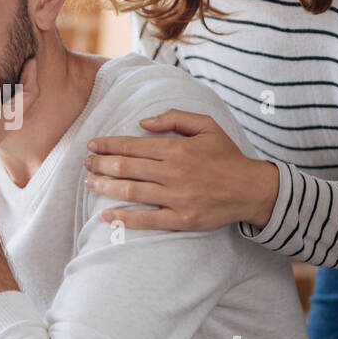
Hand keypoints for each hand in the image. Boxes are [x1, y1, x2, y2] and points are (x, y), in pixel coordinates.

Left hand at [82, 109, 278, 230]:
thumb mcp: (207, 125)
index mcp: (177, 149)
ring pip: (131, 191)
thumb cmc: (226, 156)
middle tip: (85, 162)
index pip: (133, 145)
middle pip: (126, 167)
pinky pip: (147, 219)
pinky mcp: (182, 219)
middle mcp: (173, 172)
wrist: (252, 189)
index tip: (92, 144)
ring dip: (105, 187)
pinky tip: (106, 215)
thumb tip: (143, 121)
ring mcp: (177, 197)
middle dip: (101, 164)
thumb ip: (175, 118)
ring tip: (88, 183)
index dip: (108, 144)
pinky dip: (124, 218)